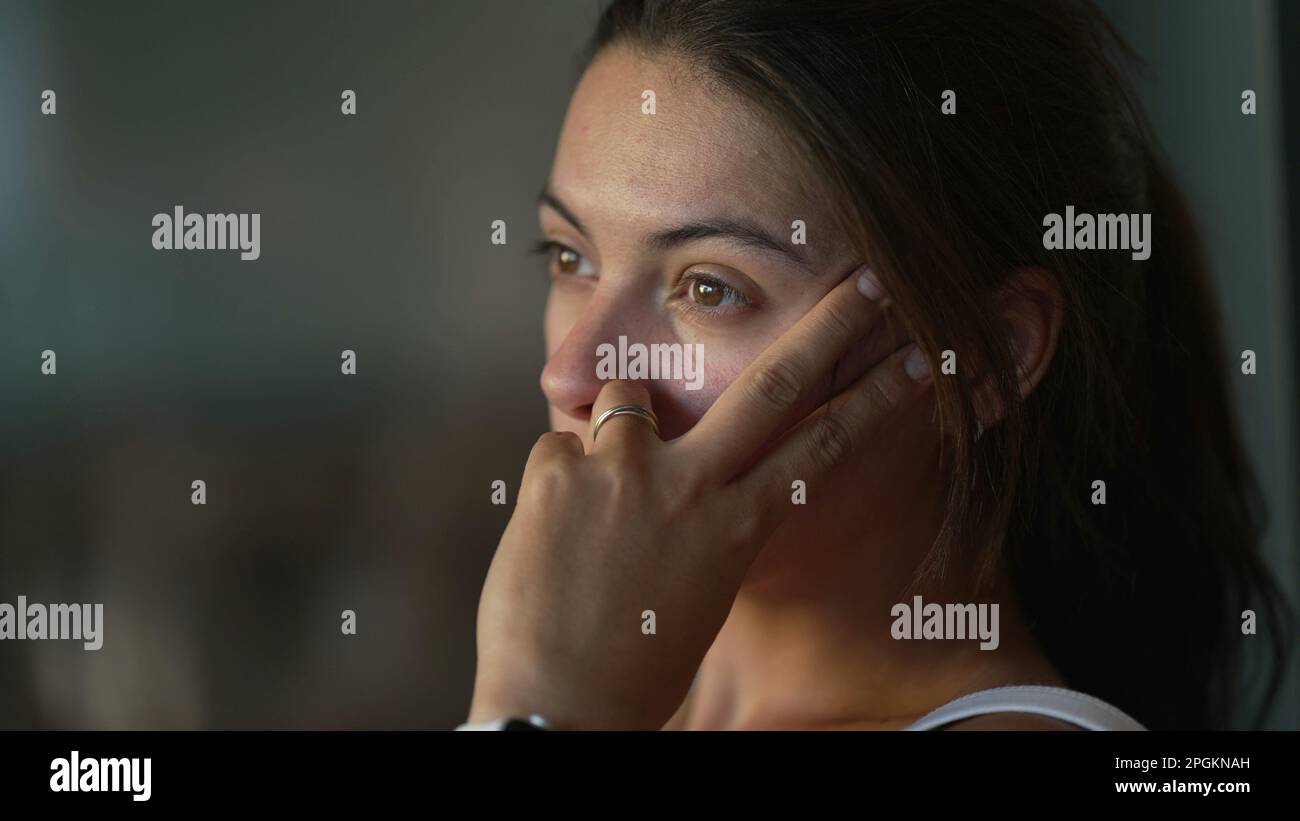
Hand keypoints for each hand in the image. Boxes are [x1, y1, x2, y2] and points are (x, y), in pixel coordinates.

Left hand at [467, 267, 933, 728]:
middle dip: (832, 324)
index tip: (920, 353)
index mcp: (737, 527)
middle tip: (872, 279)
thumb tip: (682, 469)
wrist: (557, 710)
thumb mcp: (696, 589)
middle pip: (774, 383)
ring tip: (597, 495)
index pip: (825, 444)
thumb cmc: (631, 663)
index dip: (877, 395)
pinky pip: (559, 442)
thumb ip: (701, 517)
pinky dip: (557, 477)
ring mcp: (624, 469)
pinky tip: (551, 533)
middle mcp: (691, 485)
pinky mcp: (558, 468)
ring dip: (618, 422)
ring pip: (629, 391)